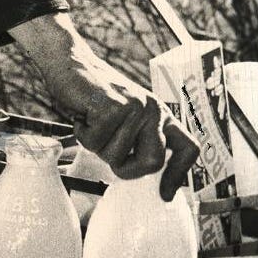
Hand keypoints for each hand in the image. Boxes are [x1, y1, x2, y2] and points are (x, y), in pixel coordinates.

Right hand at [10, 12, 197, 199]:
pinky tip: (82, 116)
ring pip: (117, 156)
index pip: (188, 148)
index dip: (178, 176)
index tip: (164, 195)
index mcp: (160, 115)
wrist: (70, 62)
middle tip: (107, 152)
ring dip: (96, 146)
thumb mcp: (125, 118)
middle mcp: (153, 110)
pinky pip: (95, 143)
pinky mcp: (112, 107)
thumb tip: (146, 175)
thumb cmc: (93, 96)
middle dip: (126, 168)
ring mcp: (134, 108)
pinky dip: (82, 135)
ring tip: (91, 123)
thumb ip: (139, 139)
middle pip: (153, 162)